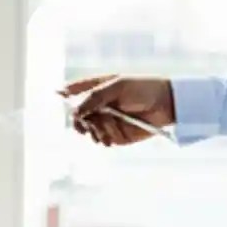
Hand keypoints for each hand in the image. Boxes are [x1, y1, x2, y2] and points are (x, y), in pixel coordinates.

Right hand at [59, 75, 175, 146]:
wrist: (167, 104)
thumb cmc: (144, 88)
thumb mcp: (118, 87)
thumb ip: (95, 97)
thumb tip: (76, 111)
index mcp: (100, 87)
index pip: (77, 89)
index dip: (66, 92)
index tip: (58, 94)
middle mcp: (101, 105)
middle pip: (79, 114)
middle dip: (79, 120)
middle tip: (83, 123)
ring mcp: (108, 120)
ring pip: (88, 129)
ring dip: (93, 130)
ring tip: (102, 129)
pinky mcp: (116, 135)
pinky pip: (102, 139)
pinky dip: (102, 139)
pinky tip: (109, 138)